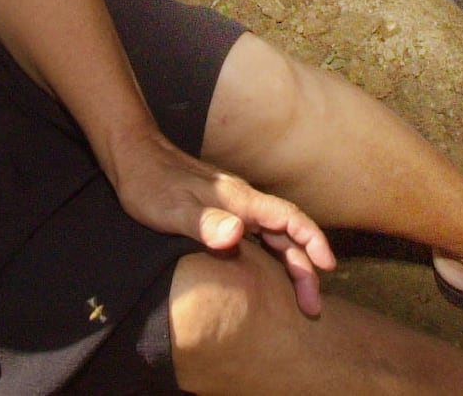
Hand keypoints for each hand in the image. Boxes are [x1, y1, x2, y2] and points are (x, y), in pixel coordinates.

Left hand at [109, 133, 335, 315]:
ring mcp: (235, 207)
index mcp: (240, 200)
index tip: (328, 267)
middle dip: (306, 266)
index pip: (289, 218)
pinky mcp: (223, 213)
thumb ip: (206, 223)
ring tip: (302, 295)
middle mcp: (244, 202)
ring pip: (276, 235)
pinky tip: (271, 270)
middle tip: (313, 305)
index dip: (312, 241)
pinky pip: (260, 235)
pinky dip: (274, 254)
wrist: (134, 158)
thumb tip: (238, 234)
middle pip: (288, 232)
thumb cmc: (151, 185)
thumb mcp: (174, 209)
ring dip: (293, 263)